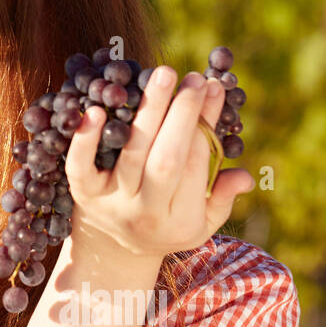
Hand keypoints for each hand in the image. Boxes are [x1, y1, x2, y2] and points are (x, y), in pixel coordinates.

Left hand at [64, 67, 255, 261]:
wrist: (111, 250)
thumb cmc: (165, 225)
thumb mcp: (201, 223)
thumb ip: (222, 199)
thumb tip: (245, 176)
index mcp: (181, 219)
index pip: (198, 166)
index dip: (206, 125)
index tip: (214, 88)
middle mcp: (146, 212)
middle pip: (167, 160)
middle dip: (183, 116)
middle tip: (193, 78)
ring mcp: (111, 203)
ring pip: (132, 154)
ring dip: (148, 112)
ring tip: (162, 76)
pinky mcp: (82, 194)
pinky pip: (80, 167)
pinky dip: (85, 140)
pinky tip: (95, 110)